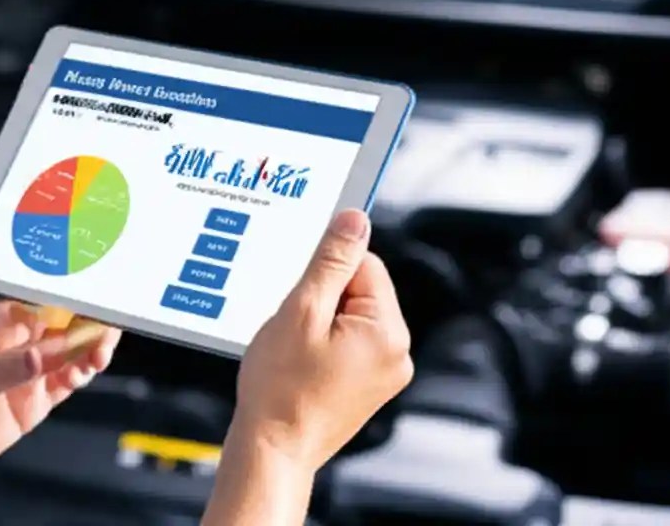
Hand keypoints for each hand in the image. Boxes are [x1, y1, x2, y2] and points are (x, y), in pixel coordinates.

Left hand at [0, 301, 120, 472]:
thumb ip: (3, 370)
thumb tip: (38, 356)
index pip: (39, 304)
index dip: (68, 301)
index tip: (91, 305)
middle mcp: (15, 341)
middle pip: (62, 323)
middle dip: (87, 323)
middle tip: (106, 331)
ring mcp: (27, 369)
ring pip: (70, 350)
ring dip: (89, 348)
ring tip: (99, 354)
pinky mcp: (34, 397)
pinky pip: (67, 378)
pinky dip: (82, 373)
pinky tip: (87, 370)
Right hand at [234, 209, 412, 471]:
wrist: (272, 449)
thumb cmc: (280, 392)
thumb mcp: (300, 311)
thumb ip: (330, 261)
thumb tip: (353, 221)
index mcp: (387, 332)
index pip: (364, 264)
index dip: (324, 273)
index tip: (301, 293)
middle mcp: (396, 353)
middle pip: (360, 290)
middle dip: (322, 299)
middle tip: (294, 328)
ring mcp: (385, 372)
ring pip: (350, 316)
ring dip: (320, 322)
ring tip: (296, 350)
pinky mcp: (369, 385)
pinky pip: (349, 342)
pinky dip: (323, 343)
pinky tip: (302, 362)